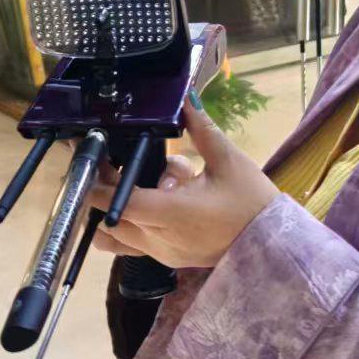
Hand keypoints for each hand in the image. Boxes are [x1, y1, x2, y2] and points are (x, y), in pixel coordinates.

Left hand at [86, 98, 279, 269]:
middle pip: (110, 217)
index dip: (97, 184)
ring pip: (117, 234)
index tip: (86, 158)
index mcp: (174, 214)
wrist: (272, 244)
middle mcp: (161, 239)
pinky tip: (148, 199)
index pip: (120, 203)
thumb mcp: (229, 160)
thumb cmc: (252, 201)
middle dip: (104, 188)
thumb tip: (184, 99)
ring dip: (115, 208)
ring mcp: (162, 253)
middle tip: (108, 158)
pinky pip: (133, 243)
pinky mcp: (167, 259)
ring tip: (132, 179)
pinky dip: (128, 223)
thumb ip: (201, 129)